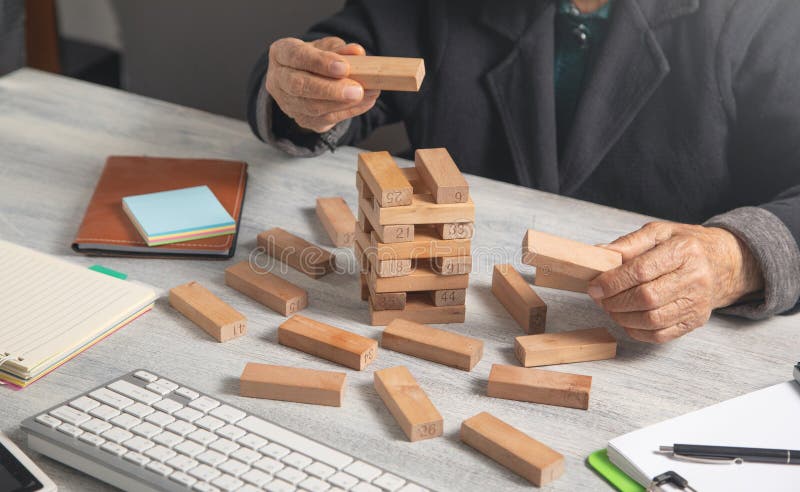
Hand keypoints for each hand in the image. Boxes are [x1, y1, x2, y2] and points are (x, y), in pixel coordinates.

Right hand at [266, 36, 379, 132]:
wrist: (305, 78)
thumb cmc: (314, 58)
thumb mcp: (326, 47)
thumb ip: (340, 49)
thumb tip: (357, 52)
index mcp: (281, 53)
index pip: (297, 56)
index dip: (320, 63)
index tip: (344, 67)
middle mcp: (278, 79)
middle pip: (300, 86)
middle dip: (330, 90)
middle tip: (357, 90)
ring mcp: (287, 102)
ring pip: (312, 107)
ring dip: (342, 103)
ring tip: (366, 95)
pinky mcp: (302, 119)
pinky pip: (325, 119)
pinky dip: (348, 111)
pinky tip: (365, 102)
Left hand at [587, 222, 763, 342]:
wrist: (722, 262)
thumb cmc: (685, 246)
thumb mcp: (659, 232)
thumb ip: (628, 243)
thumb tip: (599, 254)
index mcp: (684, 250)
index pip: (642, 271)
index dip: (613, 282)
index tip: (594, 286)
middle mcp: (695, 278)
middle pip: (646, 298)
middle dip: (615, 301)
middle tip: (599, 298)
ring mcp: (697, 303)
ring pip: (652, 320)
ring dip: (622, 318)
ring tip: (611, 308)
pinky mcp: (695, 321)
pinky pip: (660, 335)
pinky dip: (636, 331)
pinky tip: (627, 319)